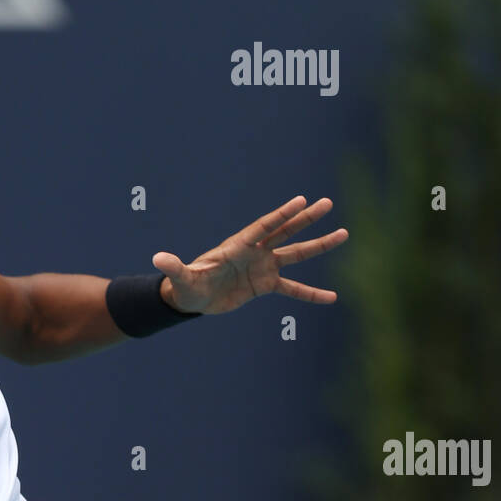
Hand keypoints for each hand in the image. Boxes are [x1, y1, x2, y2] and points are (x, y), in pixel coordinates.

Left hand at [151, 195, 348, 314]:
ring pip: (295, 254)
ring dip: (318, 245)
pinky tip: (331, 297)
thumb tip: (157, 258)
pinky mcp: (265, 285)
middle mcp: (255, 252)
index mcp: (238, 246)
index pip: (263, 227)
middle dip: (305, 219)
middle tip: (327, 204)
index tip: (301, 201)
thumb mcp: (182, 278)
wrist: (193, 299)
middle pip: (284, 232)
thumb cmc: (186, 285)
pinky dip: (310, 294)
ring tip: (343, 234)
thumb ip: (175, 267)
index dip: (281, 215)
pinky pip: (292, 288)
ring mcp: (262, 267)